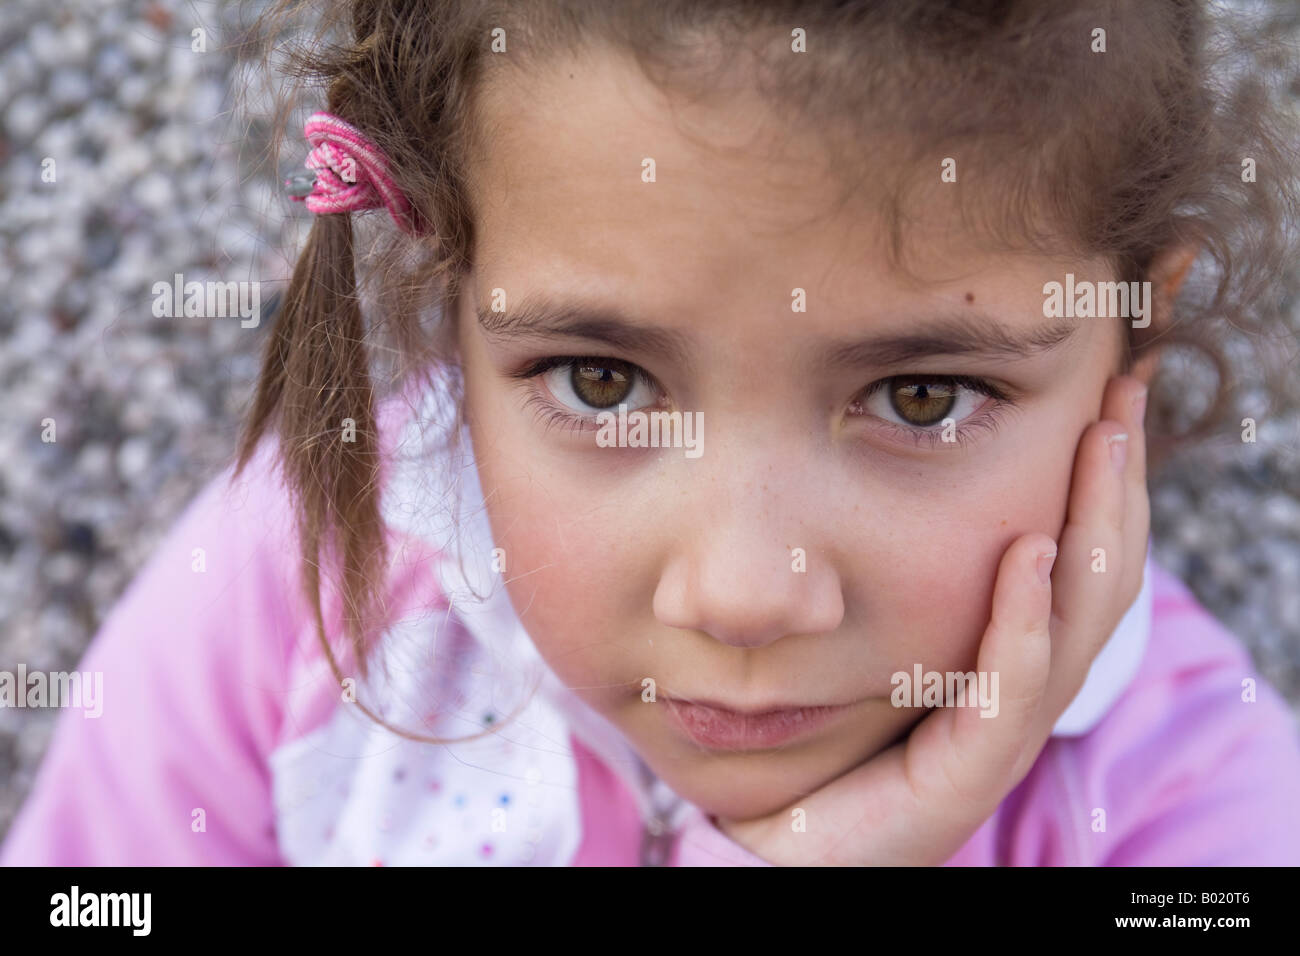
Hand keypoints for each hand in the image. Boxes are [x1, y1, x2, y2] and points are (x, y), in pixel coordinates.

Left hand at [714, 374, 1150, 864]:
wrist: (777, 838)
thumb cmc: (817, 733)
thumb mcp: (864, 630)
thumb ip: (885, 566)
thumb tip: (864, 448)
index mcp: (1005, 657)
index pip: (1077, 559)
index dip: (1101, 482)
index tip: (1108, 395)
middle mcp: (1019, 692)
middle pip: (1097, 579)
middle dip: (1116, 485)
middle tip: (1126, 397)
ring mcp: (1000, 734)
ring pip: (1076, 624)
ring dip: (1093, 529)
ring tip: (1100, 446)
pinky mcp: (965, 773)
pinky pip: (1012, 688)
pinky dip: (1025, 618)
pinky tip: (1030, 551)